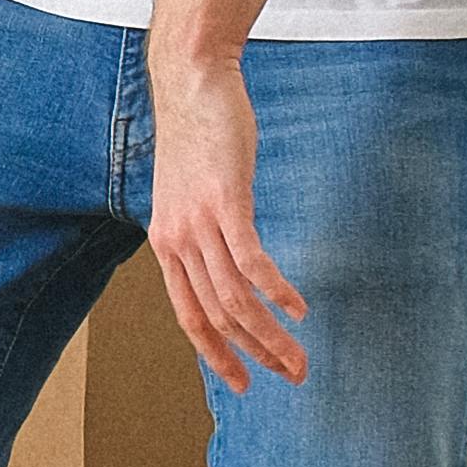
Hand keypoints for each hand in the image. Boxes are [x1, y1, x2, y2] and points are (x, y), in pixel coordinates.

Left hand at [147, 54, 312, 391]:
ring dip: (271, 335)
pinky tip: (298, 309)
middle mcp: (177, 242)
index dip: (217, 356)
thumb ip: (203, 230)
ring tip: (300, 356)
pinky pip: (251, 262)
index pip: (190, 318)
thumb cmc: (197, 135)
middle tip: (293, 375)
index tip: (244, 383)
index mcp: (166, 245)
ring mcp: (200, 224)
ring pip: (235, 299)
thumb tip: (224, 258)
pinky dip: (275, 291)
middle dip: (256, 355)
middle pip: (217, 318)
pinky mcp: (226, 202)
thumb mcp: (191, 193)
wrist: (191, 83)